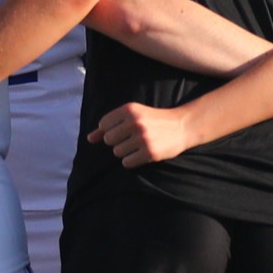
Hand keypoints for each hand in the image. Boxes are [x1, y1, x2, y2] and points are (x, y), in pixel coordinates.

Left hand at [89, 101, 205, 167]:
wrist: (182, 126)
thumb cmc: (153, 120)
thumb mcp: (132, 115)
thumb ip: (109, 125)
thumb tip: (90, 139)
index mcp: (129, 109)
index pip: (104, 124)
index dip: (111, 130)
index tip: (124, 129)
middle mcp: (135, 122)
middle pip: (108, 140)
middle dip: (118, 141)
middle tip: (132, 138)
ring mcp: (142, 138)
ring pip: (117, 152)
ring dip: (125, 152)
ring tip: (139, 145)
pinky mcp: (149, 152)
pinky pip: (127, 163)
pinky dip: (132, 161)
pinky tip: (142, 153)